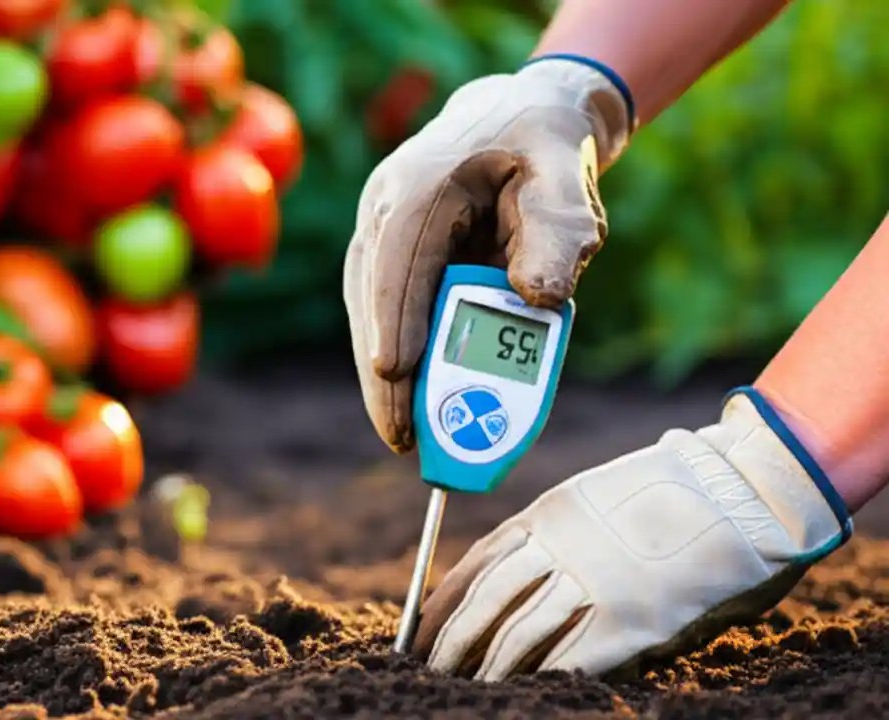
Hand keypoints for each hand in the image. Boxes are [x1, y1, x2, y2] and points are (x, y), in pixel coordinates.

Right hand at [344, 58, 631, 451]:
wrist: (520, 116)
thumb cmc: (544, 149)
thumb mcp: (565, 180)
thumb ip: (558, 234)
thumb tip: (535, 299)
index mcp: (423, 184)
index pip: (398, 256)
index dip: (393, 316)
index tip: (393, 373)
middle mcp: (384, 207)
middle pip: (371, 296)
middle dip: (385, 371)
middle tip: (402, 436)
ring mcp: (378, 231)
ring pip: (370, 310)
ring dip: (386, 373)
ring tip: (405, 434)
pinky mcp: (386, 256)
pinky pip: (385, 312)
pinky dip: (399, 356)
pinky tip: (410, 400)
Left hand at [411, 390, 851, 679]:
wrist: (746, 489)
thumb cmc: (678, 491)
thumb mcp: (598, 498)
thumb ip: (558, 535)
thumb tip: (519, 582)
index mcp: (548, 514)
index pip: (476, 564)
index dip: (442, 603)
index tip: (421, 630)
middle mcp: (559, 548)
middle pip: (484, 603)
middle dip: (452, 642)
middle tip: (430, 670)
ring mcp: (592, 585)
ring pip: (517, 636)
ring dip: (486, 669)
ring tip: (467, 689)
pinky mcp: (629, 621)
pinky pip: (570, 658)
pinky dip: (542, 679)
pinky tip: (526, 693)